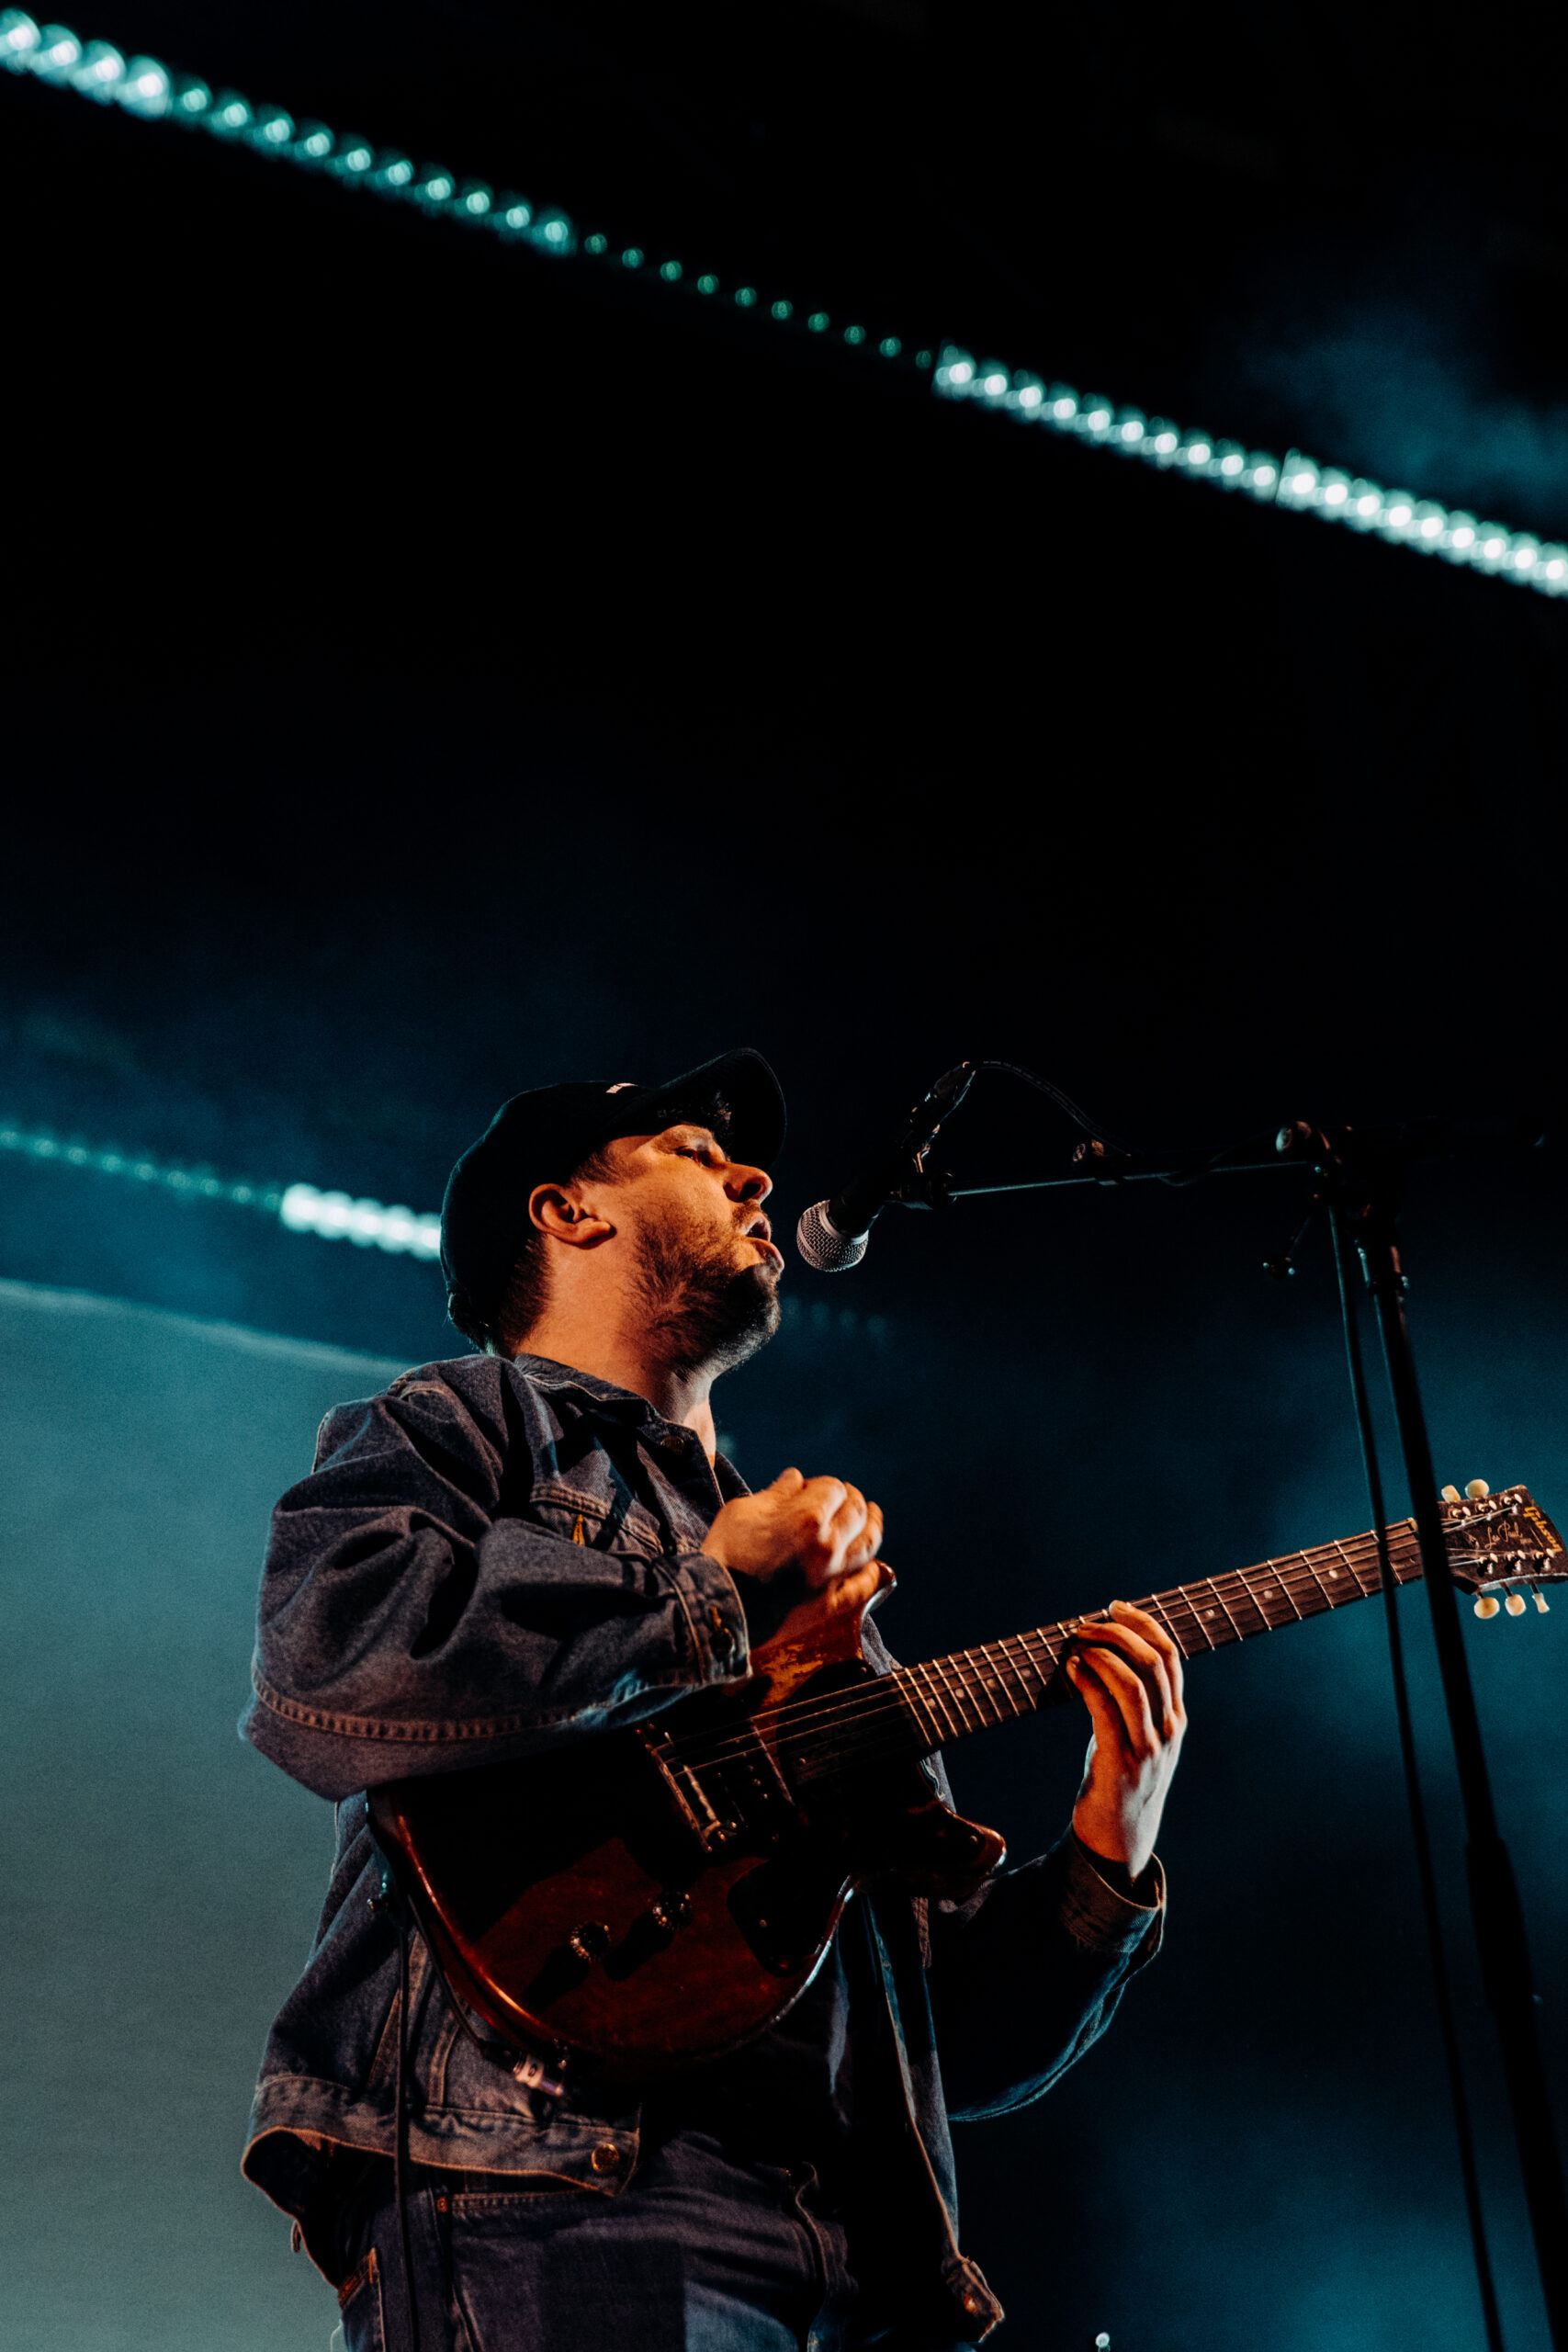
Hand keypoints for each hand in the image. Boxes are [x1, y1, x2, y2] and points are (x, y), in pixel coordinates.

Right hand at [701, 1467, 884, 1614]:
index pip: (832, 1489)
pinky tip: (875, 1567)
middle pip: (856, 1512)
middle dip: (852, 1499)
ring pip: (867, 1547)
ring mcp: (831, 1577)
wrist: (717, 1606)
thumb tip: (795, 1479)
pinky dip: (871, 1575)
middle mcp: (827, 1545)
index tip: (811, 1488)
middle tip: (845, 1497)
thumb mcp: (742, 1511)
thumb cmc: (724, 1554)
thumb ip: (775, 1494)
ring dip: (873, 1527)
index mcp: (807, 1517)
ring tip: (873, 1517)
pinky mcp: (829, 1605)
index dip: (823, 1485)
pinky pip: (861, 1588)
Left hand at [1067, 1601, 1186, 1881]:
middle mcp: (1169, 1730)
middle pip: (1154, 1662)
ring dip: (1101, 1655)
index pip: (1170, 1656)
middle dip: (1118, 1633)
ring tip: (1077, 1645)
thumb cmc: (1121, 1779)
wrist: (1120, 1838)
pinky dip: (1088, 1683)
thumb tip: (1101, 1651)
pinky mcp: (1123, 1765)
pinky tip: (1072, 1671)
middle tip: (1086, 1625)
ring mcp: (1149, 1749)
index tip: (1115, 1606)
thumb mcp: (1138, 1735)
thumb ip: (1132, 1701)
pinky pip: (1106, 1712)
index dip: (1144, 1623)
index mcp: (1176, 1718)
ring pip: (1133, 1683)